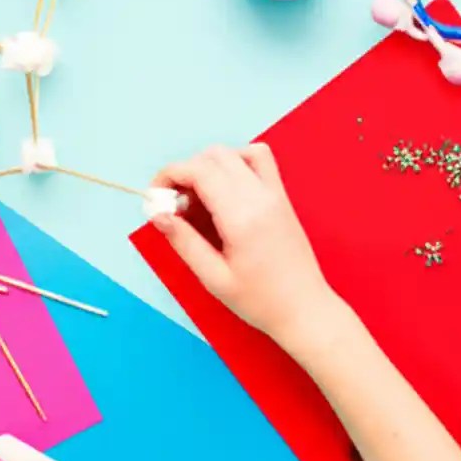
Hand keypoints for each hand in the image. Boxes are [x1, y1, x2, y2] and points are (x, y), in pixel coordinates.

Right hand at [152, 144, 343, 349]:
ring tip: (199, 197)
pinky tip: (225, 189)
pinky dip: (236, 162)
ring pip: (235, 152)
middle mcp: (260, 196)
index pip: (199, 170)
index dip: (170, 174)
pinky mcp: (282, 197)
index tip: (155, 197)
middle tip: (175, 203)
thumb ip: (185, 242)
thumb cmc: (260, 301)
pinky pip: (259, 159)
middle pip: (214, 155)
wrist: (305, 309)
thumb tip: (159, 214)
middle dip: (186, 170)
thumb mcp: (214, 278)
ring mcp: (275, 193)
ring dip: (209, 164)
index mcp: (242, 217)